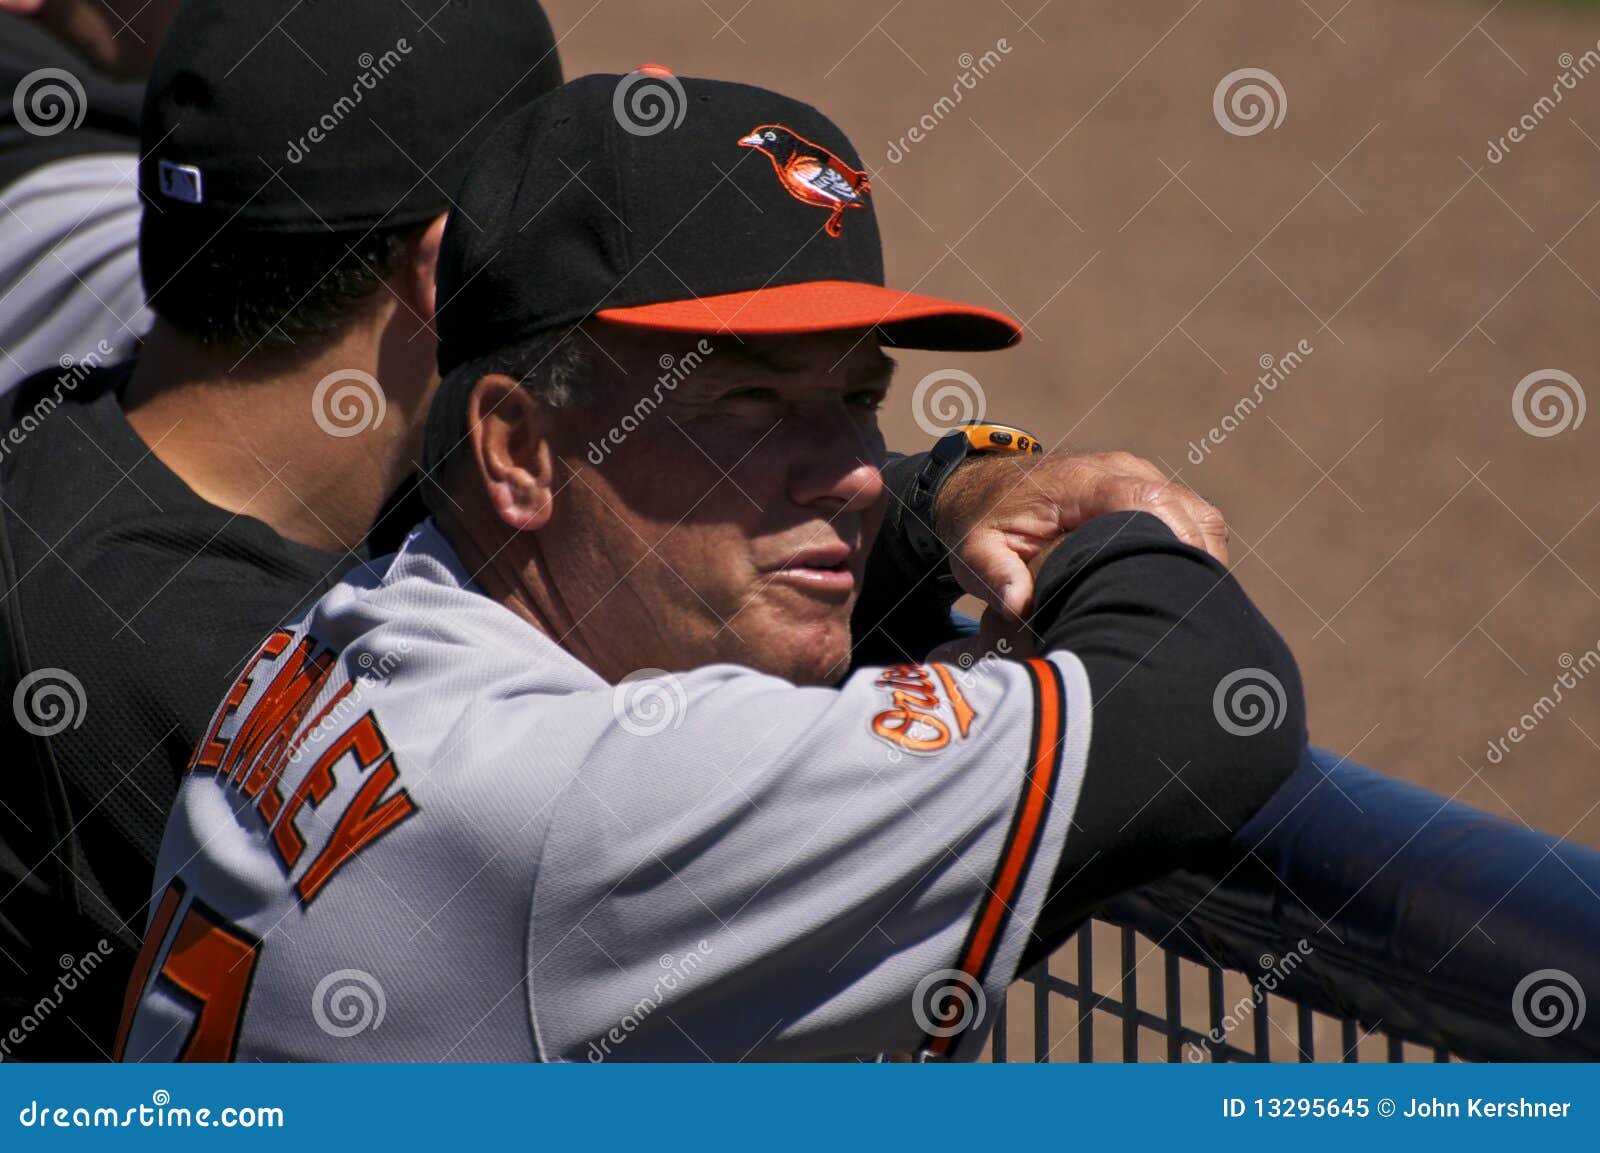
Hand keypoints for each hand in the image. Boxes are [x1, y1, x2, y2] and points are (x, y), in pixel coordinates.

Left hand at [932, 451, 1228, 620]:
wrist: (979, 490)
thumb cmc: (980, 525)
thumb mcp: (974, 553)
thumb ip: (994, 576)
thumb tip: (1017, 606)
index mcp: (1078, 483)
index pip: (1143, 500)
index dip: (1172, 539)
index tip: (1186, 584)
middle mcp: (1115, 469)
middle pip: (1181, 505)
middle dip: (1197, 557)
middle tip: (1198, 610)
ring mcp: (1134, 474)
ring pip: (1193, 509)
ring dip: (1202, 553)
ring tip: (1195, 603)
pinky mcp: (1143, 486)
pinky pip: (1186, 512)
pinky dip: (1195, 545)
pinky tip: (1186, 585)